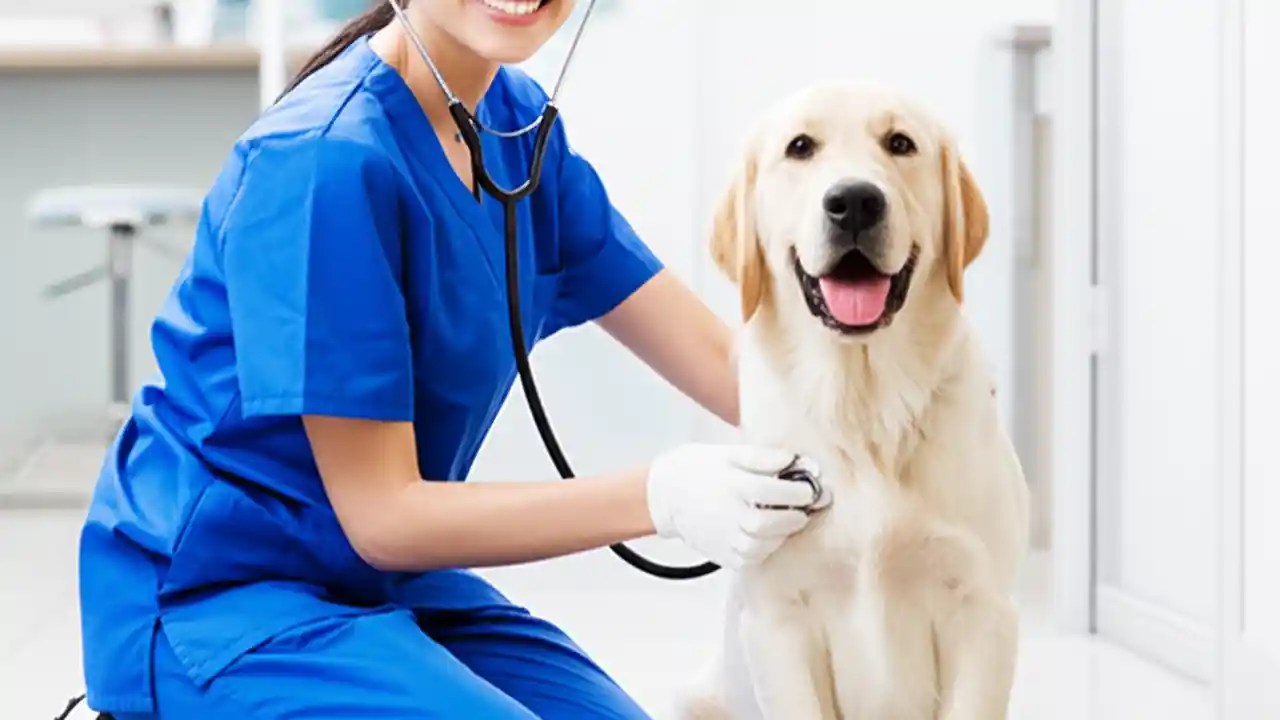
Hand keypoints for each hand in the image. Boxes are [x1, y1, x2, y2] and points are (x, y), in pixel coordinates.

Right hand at [646, 444, 825, 569]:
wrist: (667, 494)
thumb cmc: (703, 469)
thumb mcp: (730, 453)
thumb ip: (763, 457)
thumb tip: (796, 461)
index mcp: (728, 484)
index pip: (769, 490)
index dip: (796, 491)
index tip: (810, 488)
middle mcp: (725, 513)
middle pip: (765, 524)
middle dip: (792, 518)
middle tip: (804, 508)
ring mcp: (722, 538)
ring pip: (760, 545)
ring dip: (781, 534)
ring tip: (789, 520)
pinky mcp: (721, 556)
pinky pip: (751, 558)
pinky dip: (766, 548)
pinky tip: (770, 535)